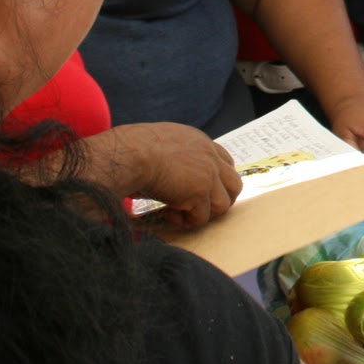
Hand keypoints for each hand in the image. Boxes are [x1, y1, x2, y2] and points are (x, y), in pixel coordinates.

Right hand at [99, 123, 241, 228]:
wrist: (129, 154)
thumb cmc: (132, 149)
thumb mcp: (160, 145)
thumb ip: (175, 157)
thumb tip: (170, 176)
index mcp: (200, 142)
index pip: (224, 162)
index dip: (216, 180)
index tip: (199, 191)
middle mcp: (210, 156)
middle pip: (234, 184)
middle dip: (219, 200)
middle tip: (196, 208)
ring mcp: (208, 174)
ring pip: (223, 204)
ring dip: (202, 213)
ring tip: (177, 211)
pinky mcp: (199, 192)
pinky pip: (201, 218)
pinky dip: (185, 221)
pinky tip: (166, 213)